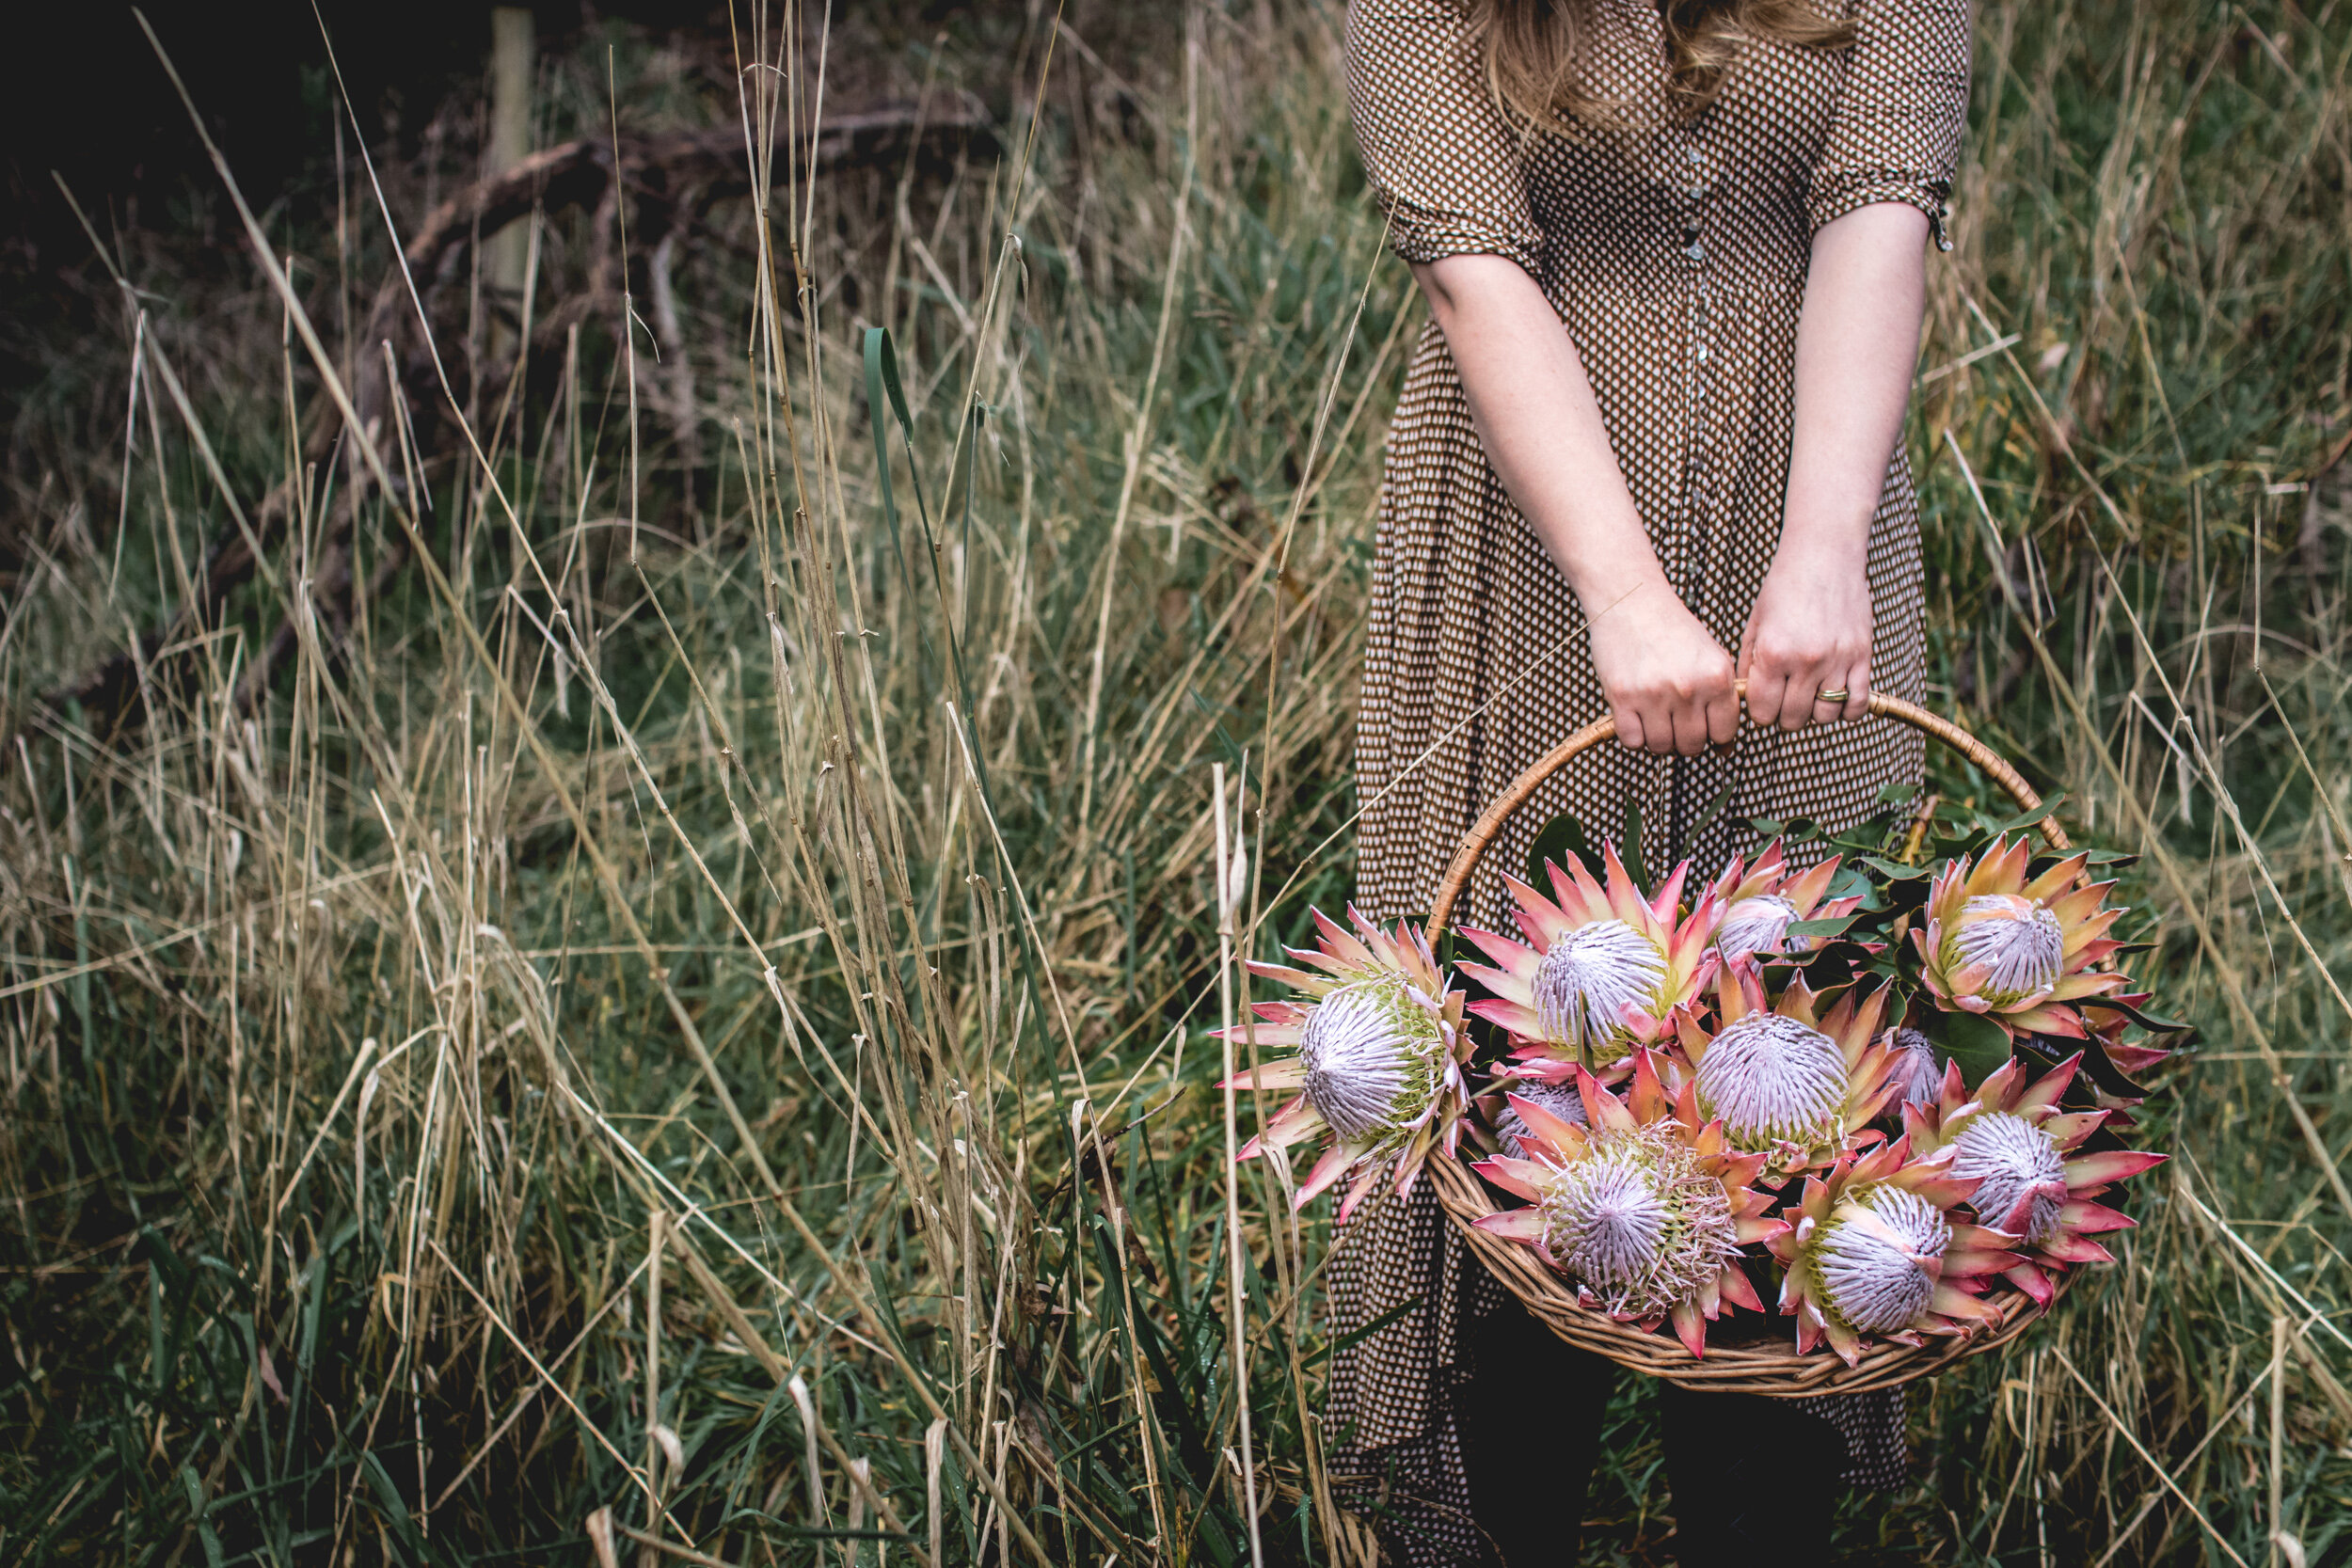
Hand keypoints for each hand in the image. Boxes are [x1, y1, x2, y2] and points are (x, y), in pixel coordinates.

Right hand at [1588, 583, 1738, 755]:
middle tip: (1675, 721)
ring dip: (1657, 738)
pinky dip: (1633, 735)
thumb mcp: (1711, 656)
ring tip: (1654, 716)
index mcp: (1717, 677)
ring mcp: (1654, 694)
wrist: (1631, 600)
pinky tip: (1635, 715)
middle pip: (1692, 745)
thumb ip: (1722, 697)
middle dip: (1684, 740)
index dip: (1713, 735)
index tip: (1702, 726)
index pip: (1724, 733)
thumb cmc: (1671, 628)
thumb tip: (1725, 747)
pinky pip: (1632, 740)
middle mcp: (1689, 688)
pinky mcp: (1622, 696)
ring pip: (1661, 746)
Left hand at [1738, 539, 1874, 730]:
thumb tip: (1747, 699)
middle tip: (1785, 695)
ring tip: (1809, 692)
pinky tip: (1836, 695)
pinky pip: (1858, 704)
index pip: (1763, 713)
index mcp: (1774, 653)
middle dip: (1784, 713)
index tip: (1764, 698)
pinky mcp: (1863, 656)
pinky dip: (1847, 709)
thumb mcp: (1755, 623)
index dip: (1760, 710)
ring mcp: (1838, 660)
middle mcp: (1806, 660)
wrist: (1825, 554)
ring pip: (1825, 716)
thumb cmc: (1784, 587)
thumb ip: (1749, 664)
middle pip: (1793, 719)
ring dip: (1814, 711)